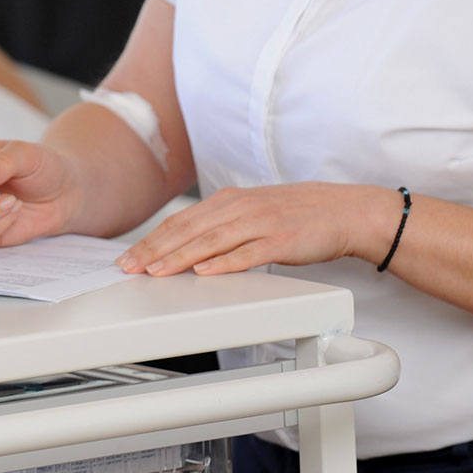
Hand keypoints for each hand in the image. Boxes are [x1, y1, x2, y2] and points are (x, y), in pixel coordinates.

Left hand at [116, 183, 401, 276]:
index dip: (152, 240)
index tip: (129, 257)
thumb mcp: (252, 213)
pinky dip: (224, 263)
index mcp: (229, 200)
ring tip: (156, 272)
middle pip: (188, 230)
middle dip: (155, 250)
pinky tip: (204, 272)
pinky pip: (248, 253)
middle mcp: (240, 207)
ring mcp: (260, 222)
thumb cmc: (297, 215)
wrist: (343, 211)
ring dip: (180, 257)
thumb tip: (188, 247)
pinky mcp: (281, 240)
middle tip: (130, 268)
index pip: (180, 221)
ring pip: (212, 241)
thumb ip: (222, 226)